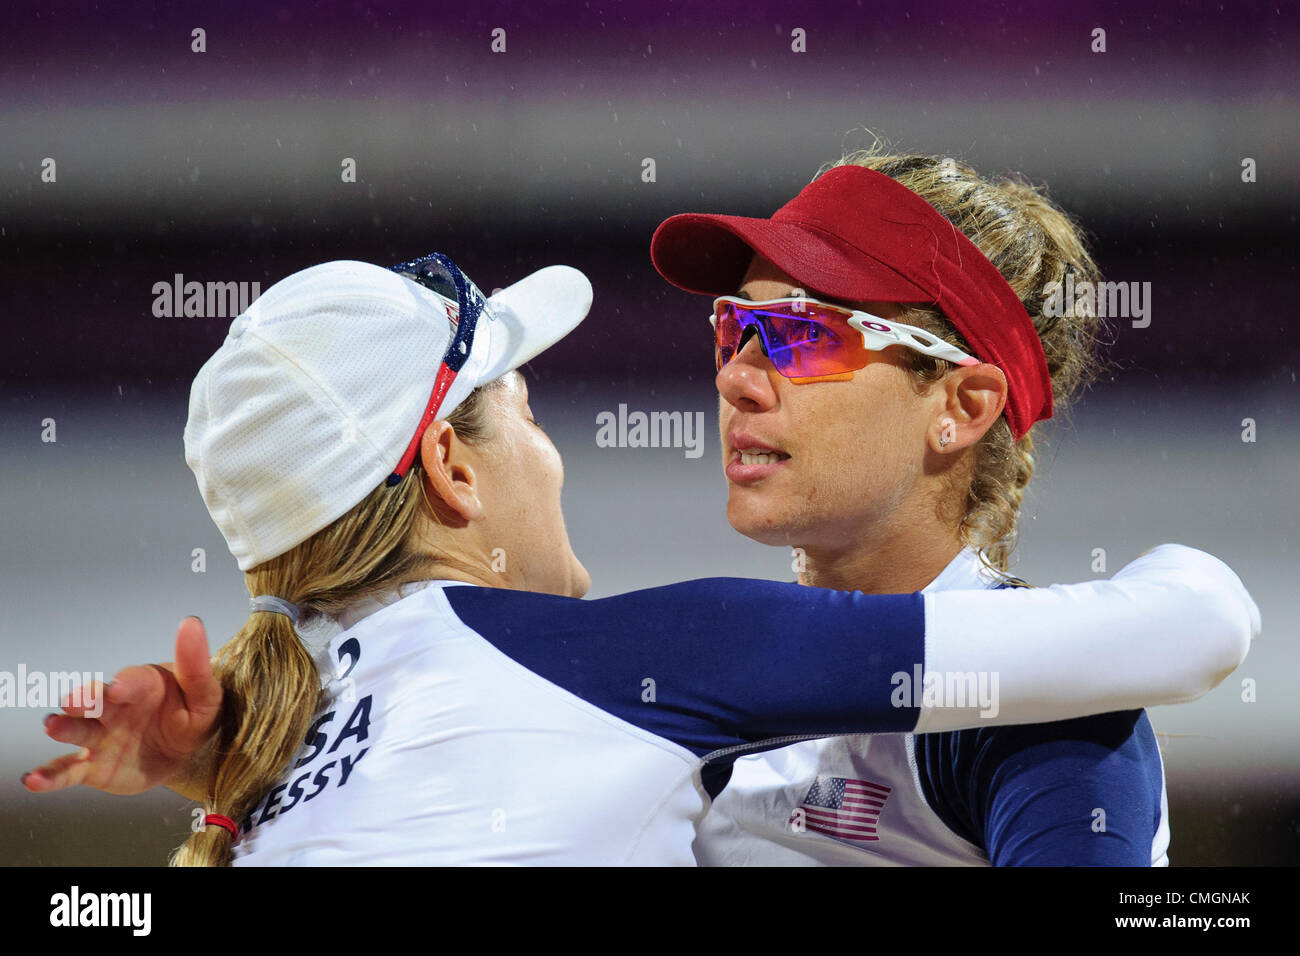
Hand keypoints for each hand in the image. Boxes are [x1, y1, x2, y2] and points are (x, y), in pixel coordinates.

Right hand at [22, 617, 221, 796]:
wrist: (187, 754)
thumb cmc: (193, 715)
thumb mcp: (205, 694)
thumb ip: (195, 665)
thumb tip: (191, 623)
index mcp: (142, 685)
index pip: (132, 680)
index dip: (125, 683)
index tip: (119, 688)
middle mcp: (114, 708)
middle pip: (95, 699)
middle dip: (85, 699)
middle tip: (74, 702)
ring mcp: (101, 736)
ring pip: (77, 730)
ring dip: (64, 728)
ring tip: (52, 727)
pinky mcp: (93, 765)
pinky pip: (68, 770)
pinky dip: (50, 776)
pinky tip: (33, 780)